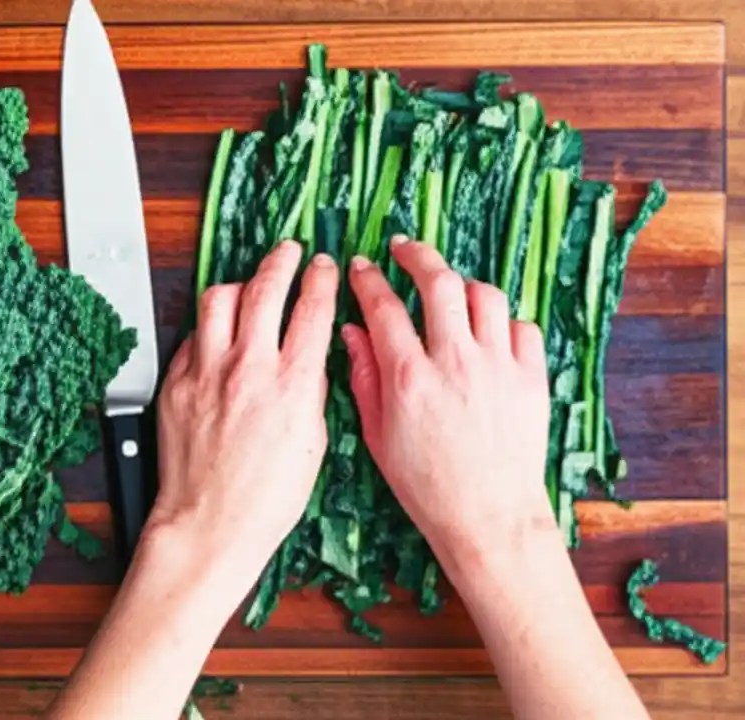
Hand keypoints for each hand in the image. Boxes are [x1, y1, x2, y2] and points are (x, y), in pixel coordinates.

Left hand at [147, 240, 339, 585]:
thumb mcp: (313, 443)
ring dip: (239, 285)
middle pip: (264, 289)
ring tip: (248, 286)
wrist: (210, 524)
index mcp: (292, 385)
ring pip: (219, 300)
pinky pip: (192, 336)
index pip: (311, 308)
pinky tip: (219, 335)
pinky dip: (209, 327)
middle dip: (281, 261)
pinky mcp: (176, 383)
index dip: (320, 278)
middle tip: (288, 252)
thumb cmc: (266, 499)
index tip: (322, 266)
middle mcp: (248, 369)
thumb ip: (311, 391)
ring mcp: (206, 373)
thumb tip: (310, 357)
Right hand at [343, 236, 554, 576]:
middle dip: (417, 255)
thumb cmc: (425, 485)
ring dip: (462, 285)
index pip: (383, 306)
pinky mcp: (531, 378)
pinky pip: (521, 327)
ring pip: (484, 295)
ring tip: (449, 291)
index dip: (368, 279)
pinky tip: (486, 333)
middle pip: (439, 282)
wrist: (488, 517)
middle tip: (405, 249)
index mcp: (409, 378)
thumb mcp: (377, 435)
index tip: (360, 267)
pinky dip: (501, 322)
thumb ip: (364, 377)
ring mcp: (498, 367)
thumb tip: (352, 331)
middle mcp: (455, 362)